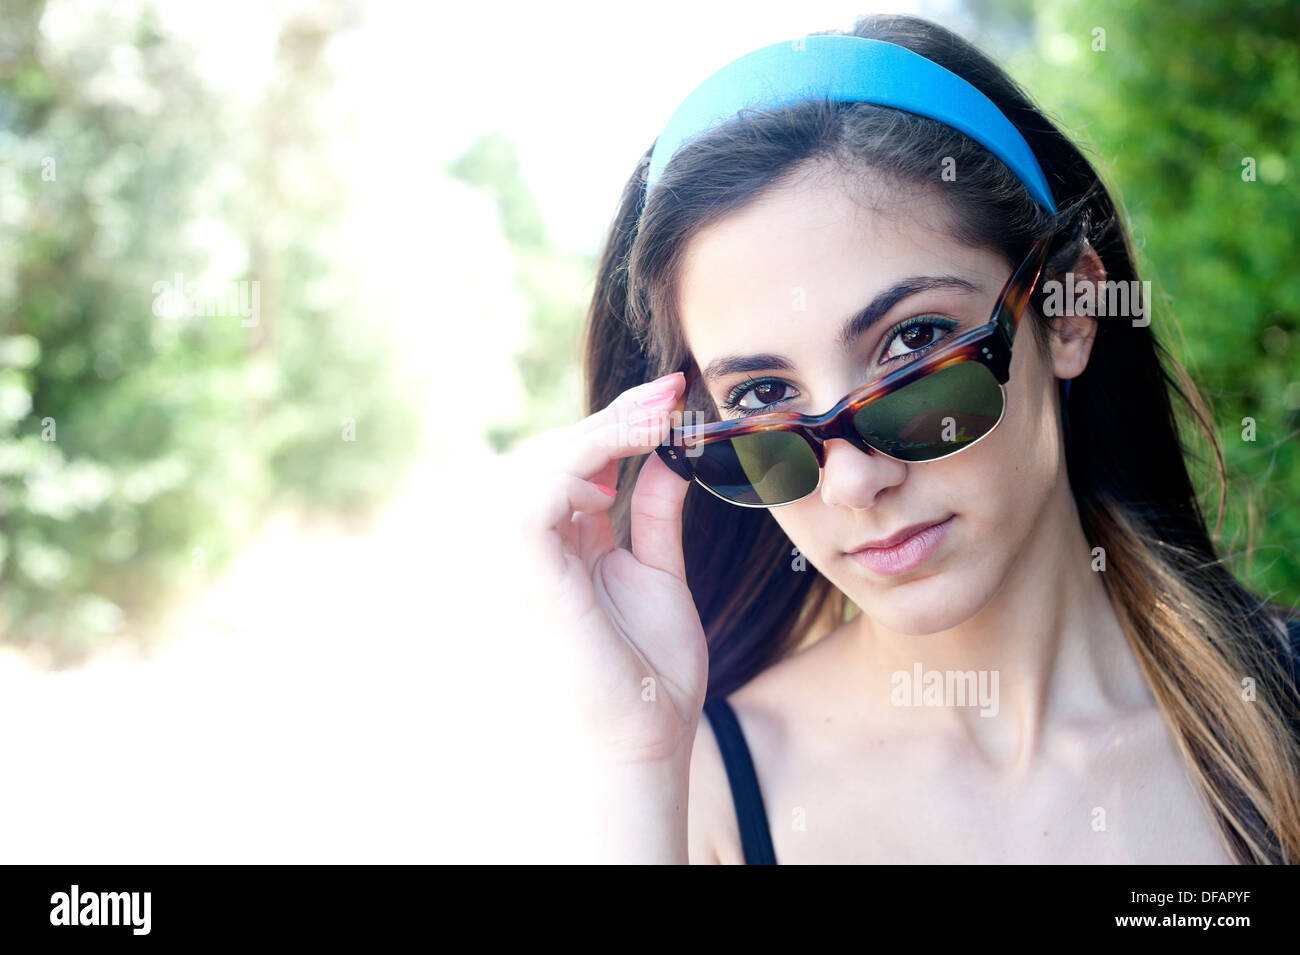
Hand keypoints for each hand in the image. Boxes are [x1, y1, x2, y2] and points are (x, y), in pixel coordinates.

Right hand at [498, 372, 707, 766]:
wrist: (648, 739)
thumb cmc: (654, 671)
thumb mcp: (661, 574)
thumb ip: (654, 517)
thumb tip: (665, 462)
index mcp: (564, 545)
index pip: (576, 464)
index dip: (618, 424)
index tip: (673, 396)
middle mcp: (536, 549)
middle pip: (554, 455)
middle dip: (613, 416)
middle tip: (671, 392)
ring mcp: (526, 564)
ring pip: (536, 468)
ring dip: (597, 435)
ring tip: (654, 423)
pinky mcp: (529, 579)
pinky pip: (530, 505)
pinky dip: (569, 476)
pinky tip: (612, 481)